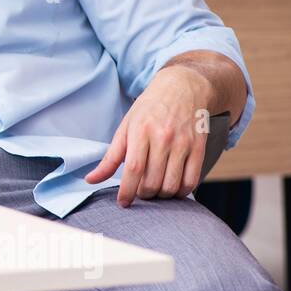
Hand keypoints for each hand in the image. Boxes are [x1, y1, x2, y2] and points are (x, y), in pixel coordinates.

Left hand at [85, 65, 212, 206]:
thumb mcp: (125, 127)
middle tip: (139, 193)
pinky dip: (181, 191)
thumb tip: (91, 180)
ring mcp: (183, 143)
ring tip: (154, 190)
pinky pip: (192, 180)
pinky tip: (173, 188)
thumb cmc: (149, 109)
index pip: (133, 169)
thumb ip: (110, 157)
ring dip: (161, 196)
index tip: (122, 202)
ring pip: (172, 185)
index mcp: (140, 131)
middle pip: (152, 181)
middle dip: (143, 195)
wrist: (183, 88)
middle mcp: (163, 137)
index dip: (126, 191)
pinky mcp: (199, 148)